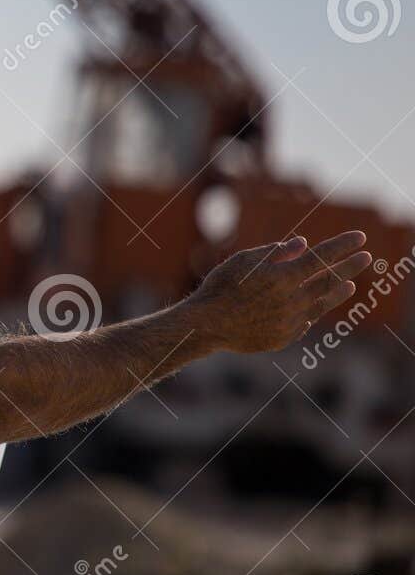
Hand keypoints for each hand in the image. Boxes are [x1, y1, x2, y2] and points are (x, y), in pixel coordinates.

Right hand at [186, 230, 372, 353]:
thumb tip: (303, 244)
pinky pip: (305, 321)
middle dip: (349, 267)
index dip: (342, 246)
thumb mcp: (244, 261)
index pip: (321, 257)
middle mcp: (293, 300)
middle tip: (367, 257)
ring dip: (338, 292)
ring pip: (323, 304)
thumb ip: (276, 253)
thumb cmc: (221, 287)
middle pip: (329, 280)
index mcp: (283, 277)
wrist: (207, 326)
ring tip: (351, 285)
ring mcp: (291, 321)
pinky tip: (313, 306)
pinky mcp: (285, 337)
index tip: (360, 238)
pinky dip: (311, 311)